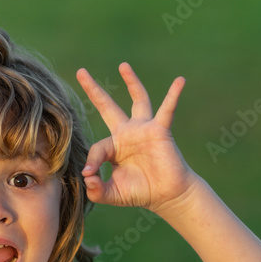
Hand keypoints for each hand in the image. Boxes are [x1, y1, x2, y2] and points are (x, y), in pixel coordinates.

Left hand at [76, 63, 202, 216]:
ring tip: (123, 66)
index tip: (89, 174)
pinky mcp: (161, 131)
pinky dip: (174, 95)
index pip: (98, 148)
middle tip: (80, 71)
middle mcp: (128, 133)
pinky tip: (180, 81)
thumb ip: (96, 190)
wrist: (166, 196)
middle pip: (107, 106)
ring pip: (138, 99)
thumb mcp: (112, 194)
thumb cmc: (140, 192)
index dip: (92, 161)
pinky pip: (167, 109)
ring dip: (131, 82)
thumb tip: (85, 176)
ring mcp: (144, 129)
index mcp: (114, 146)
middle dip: (94, 90)